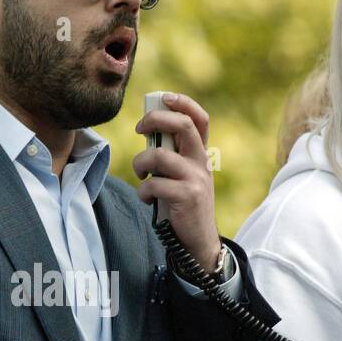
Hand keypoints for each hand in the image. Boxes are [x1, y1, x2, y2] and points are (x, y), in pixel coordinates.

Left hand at [133, 93, 221, 270]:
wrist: (198, 242)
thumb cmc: (183, 206)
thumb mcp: (182, 176)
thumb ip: (172, 155)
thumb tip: (148, 132)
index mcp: (200, 154)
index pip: (199, 118)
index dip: (182, 102)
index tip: (163, 98)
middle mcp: (201, 162)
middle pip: (182, 125)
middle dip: (155, 120)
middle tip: (139, 129)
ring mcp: (196, 178)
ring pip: (159, 156)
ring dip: (140, 164)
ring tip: (141, 176)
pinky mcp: (187, 196)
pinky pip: (154, 184)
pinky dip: (144, 191)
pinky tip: (148, 199)